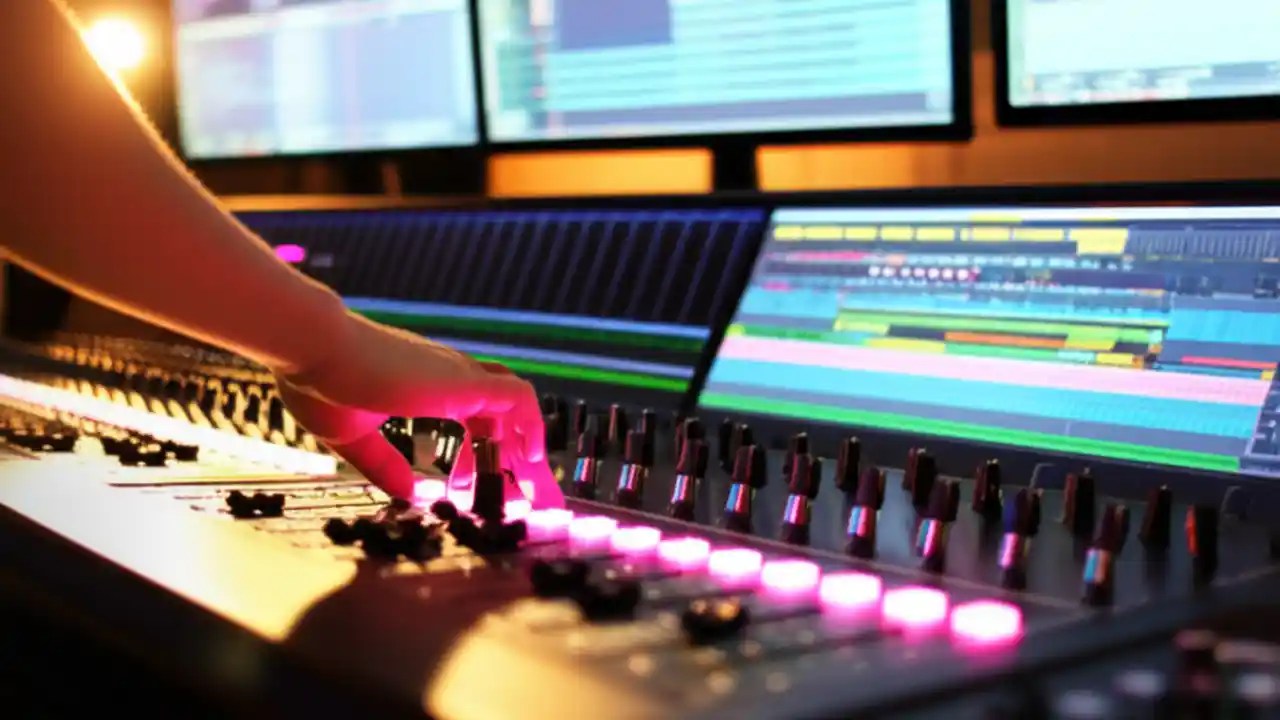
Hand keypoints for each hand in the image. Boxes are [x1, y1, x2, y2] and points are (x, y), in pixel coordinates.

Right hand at [273, 312, 563, 507]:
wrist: (313, 350)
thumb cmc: (321, 384)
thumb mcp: (353, 437)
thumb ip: (383, 463)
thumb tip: (407, 493)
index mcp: (423, 387)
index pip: (471, 418)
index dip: (477, 455)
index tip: (468, 491)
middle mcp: (447, 377)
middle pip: (501, 416)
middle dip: (516, 460)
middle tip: (525, 502)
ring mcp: (457, 376)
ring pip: (514, 409)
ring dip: (527, 451)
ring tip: (535, 494)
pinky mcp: (463, 381)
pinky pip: (517, 399)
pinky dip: (531, 426)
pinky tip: (533, 459)